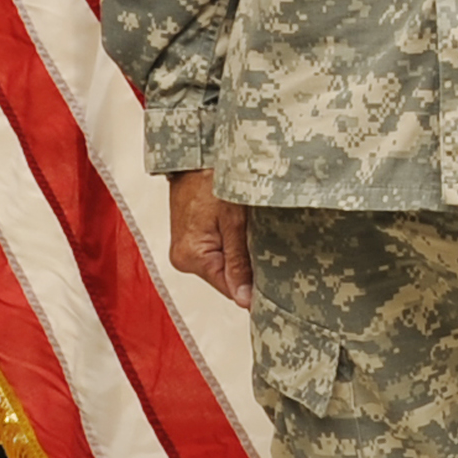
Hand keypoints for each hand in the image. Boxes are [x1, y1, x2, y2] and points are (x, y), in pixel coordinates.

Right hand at [166, 168, 252, 307]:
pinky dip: (229, 246)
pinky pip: (215, 254)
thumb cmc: (213, 181)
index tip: (274, 282)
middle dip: (246, 267)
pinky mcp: (189, 241)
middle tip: (263, 244)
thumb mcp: (233, 222)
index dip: (253, 287)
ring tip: (247, 232)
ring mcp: (184, 251)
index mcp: (191, 258)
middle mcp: (183, 259)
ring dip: (238, 255)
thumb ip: (239, 263)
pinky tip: (237, 231)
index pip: (229, 289)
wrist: (195, 157)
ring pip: (221, 266)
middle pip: (225, 278)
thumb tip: (244, 300)